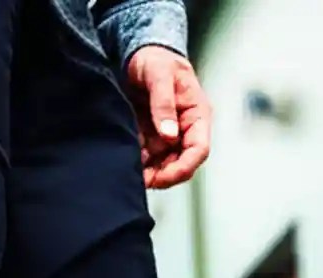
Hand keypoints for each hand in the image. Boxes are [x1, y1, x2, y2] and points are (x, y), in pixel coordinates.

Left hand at [125, 46, 212, 188]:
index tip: (161, 178)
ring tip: (128, 169)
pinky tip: (123, 160)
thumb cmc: (156, 58)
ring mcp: (168, 134)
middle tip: (139, 179)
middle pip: (180, 163)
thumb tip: (170, 135)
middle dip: (162, 176)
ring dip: (147, 171)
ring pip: (162, 164)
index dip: (182, 168)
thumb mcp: (159, 74)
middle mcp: (185, 128)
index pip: (199, 150)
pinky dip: (137, 162)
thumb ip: (164, 104)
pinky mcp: (151, 136)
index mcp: (197, 114)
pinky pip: (146, 157)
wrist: (139, 53)